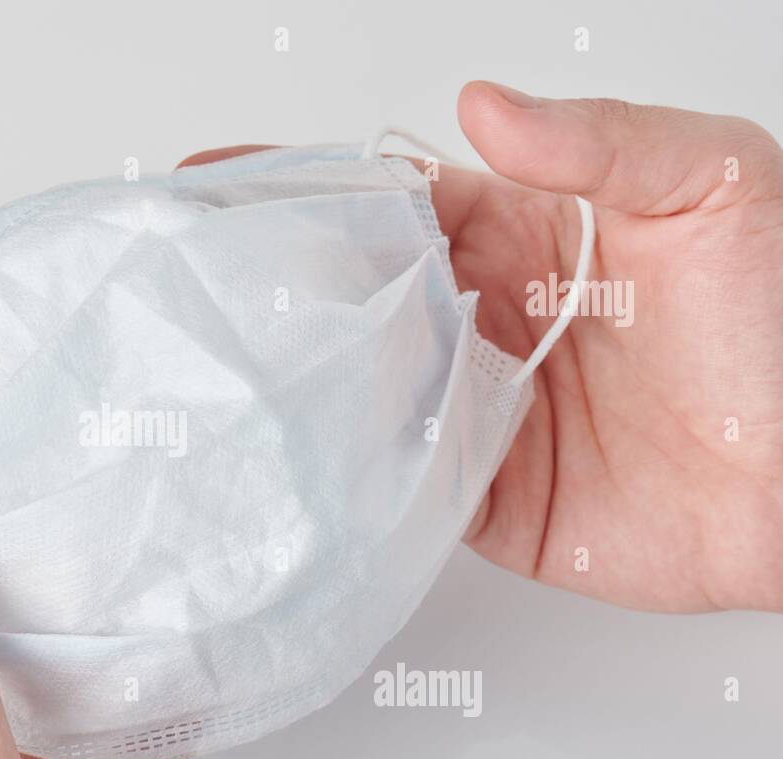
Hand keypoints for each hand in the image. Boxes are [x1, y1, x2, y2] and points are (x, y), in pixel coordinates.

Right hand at [181, 82, 782, 612]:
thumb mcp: (712, 186)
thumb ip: (598, 144)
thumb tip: (485, 105)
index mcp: (525, 235)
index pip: (392, 202)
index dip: (309, 184)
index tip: (227, 175)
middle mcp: (487, 319)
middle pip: (359, 293)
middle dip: (281, 282)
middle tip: (204, 274)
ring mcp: (478, 409)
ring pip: (366, 385)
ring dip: (307, 374)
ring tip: (230, 359)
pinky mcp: (483, 494)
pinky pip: (399, 476)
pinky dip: (354, 465)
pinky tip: (306, 450)